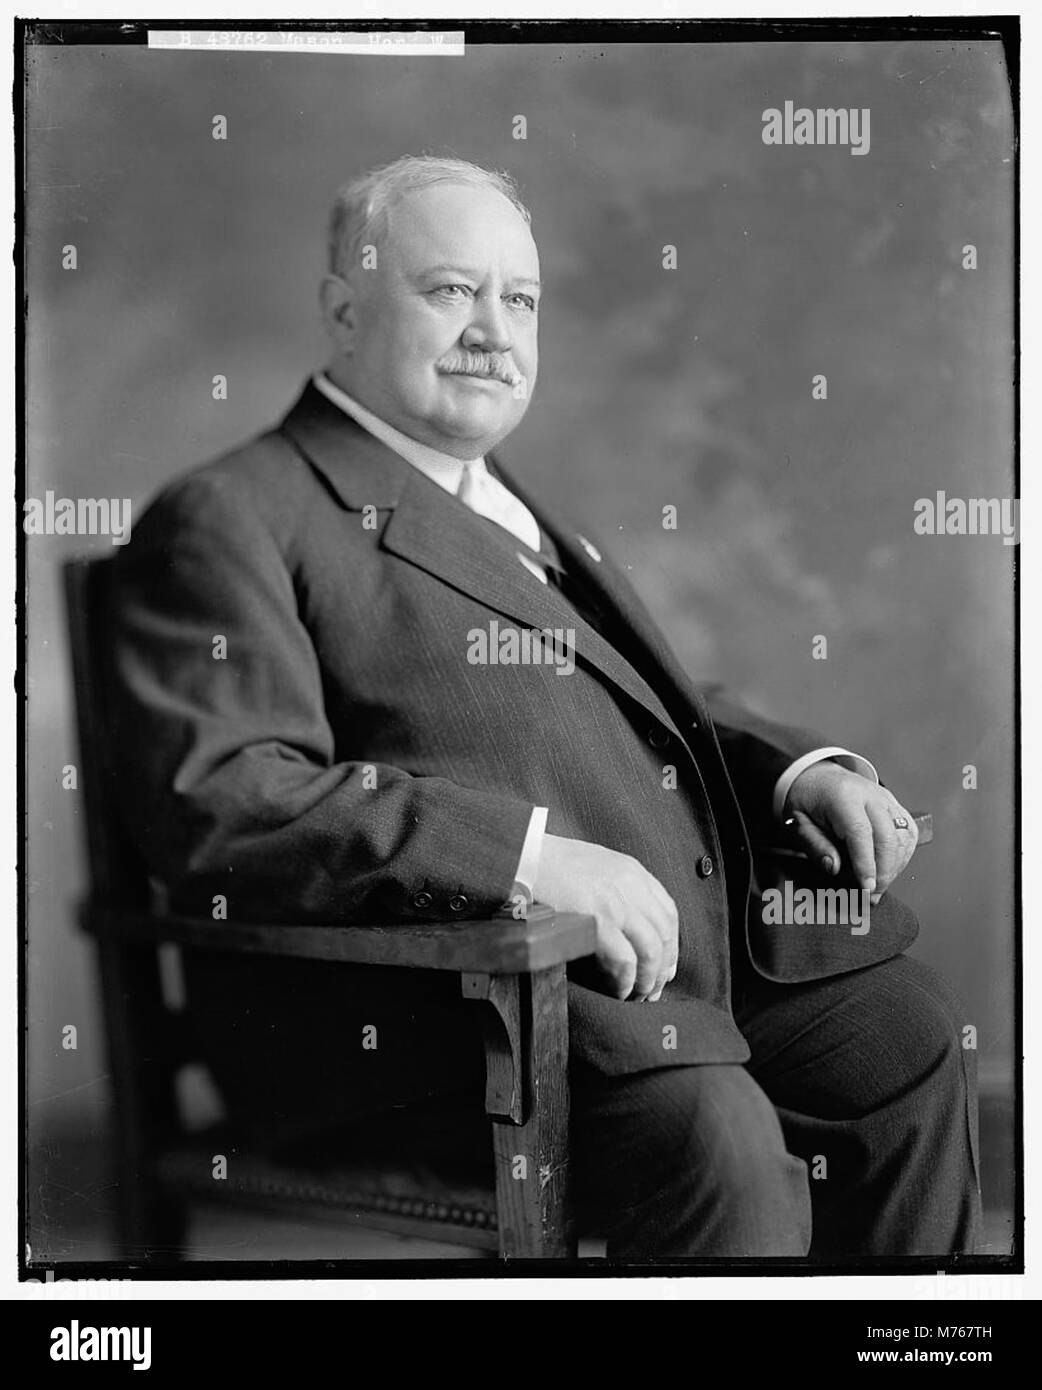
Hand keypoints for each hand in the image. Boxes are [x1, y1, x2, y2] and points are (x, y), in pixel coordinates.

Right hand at [532, 834, 678, 1001]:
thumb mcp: (594, 867)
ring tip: (635, 996)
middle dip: (661, 969)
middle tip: (652, 991)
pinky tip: (616, 990)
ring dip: (646, 980)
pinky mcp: (597, 921)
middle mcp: (630, 884)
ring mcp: (615, 902)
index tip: (665, 968)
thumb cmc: (547, 865)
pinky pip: (625, 961)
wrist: (518, 857)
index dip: (671, 946)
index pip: (668, 913)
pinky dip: (625, 982)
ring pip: (651, 952)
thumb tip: (630, 928)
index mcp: (631, 871)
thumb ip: (617, 889)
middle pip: (664, 935)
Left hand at [783, 761, 919, 901]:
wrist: (818, 777)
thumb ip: (815, 846)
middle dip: (884, 871)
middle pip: (888, 837)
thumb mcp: (798, 822)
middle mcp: (869, 795)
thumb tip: (834, 868)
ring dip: (895, 866)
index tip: (866, 888)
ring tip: (878, 885)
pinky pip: (908, 832)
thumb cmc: (807, 799)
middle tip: (871, 895)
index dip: (866, 864)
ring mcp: (885, 799)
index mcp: (843, 796)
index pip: (861, 833)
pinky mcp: (894, 805)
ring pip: (904, 836)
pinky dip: (903, 854)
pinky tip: (889, 868)